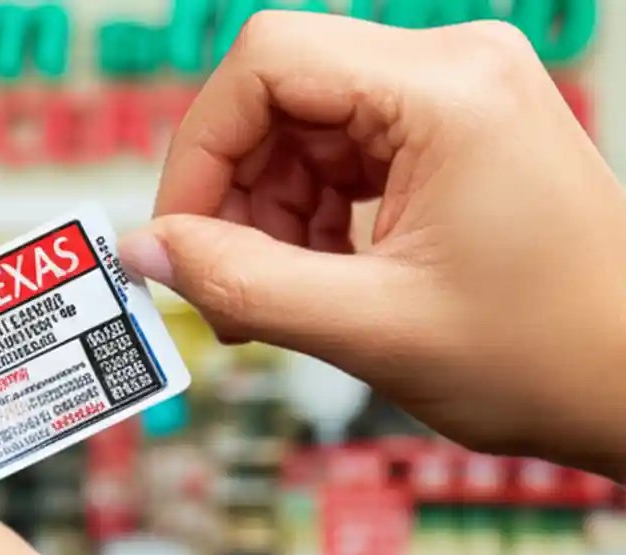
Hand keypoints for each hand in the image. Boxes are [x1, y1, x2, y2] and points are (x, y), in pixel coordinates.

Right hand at [119, 12, 625, 474]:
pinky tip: (311, 279)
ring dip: (265, 213)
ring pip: (300, 129)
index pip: (269, 62)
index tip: (177, 235)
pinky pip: (338, 154)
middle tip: (220, 286)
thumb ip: (241, 284)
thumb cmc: (547, 357)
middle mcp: (454, 71)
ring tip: (272, 298)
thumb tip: (143, 249)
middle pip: (279, 95)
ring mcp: (455, 99)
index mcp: (448, 91)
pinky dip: (305, 217)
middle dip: (232, 193)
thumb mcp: (371, 327)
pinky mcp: (449, 134)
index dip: (200, 148)